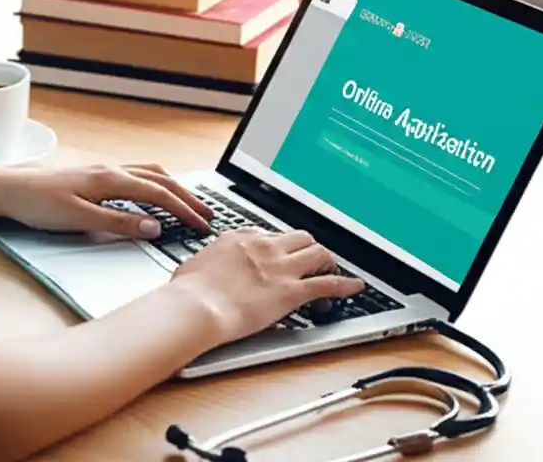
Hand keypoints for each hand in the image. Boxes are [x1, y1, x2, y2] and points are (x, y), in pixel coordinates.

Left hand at [0, 164, 213, 238]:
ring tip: (189, 203)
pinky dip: (154, 184)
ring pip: (149, 173)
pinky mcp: (93, 177)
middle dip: (187, 197)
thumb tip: (154, 228)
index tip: (203, 225)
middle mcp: (110, 170)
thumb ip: (119, 223)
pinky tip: (152, 195)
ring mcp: (102, 171)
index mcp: (111, 179)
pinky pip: (134, 175)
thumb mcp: (79, 219)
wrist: (7, 188)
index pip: (158, 194)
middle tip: (208, 215)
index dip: (184, 211)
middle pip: (160, 179)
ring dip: (172, 187)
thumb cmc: (37, 203)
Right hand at [172, 229, 365, 343]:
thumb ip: (207, 263)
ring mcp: (281, 268)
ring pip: (318, 253)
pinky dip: (346, 285)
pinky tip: (355, 287)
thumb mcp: (193, 265)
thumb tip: (202, 268)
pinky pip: (329, 284)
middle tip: (310, 260)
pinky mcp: (292, 291)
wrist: (195, 307)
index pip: (268, 234)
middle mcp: (264, 247)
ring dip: (327, 261)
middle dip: (308, 247)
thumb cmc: (187, 292)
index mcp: (240, 238)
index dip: (277, 245)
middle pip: (299, 237)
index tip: (277, 254)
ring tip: (331, 270)